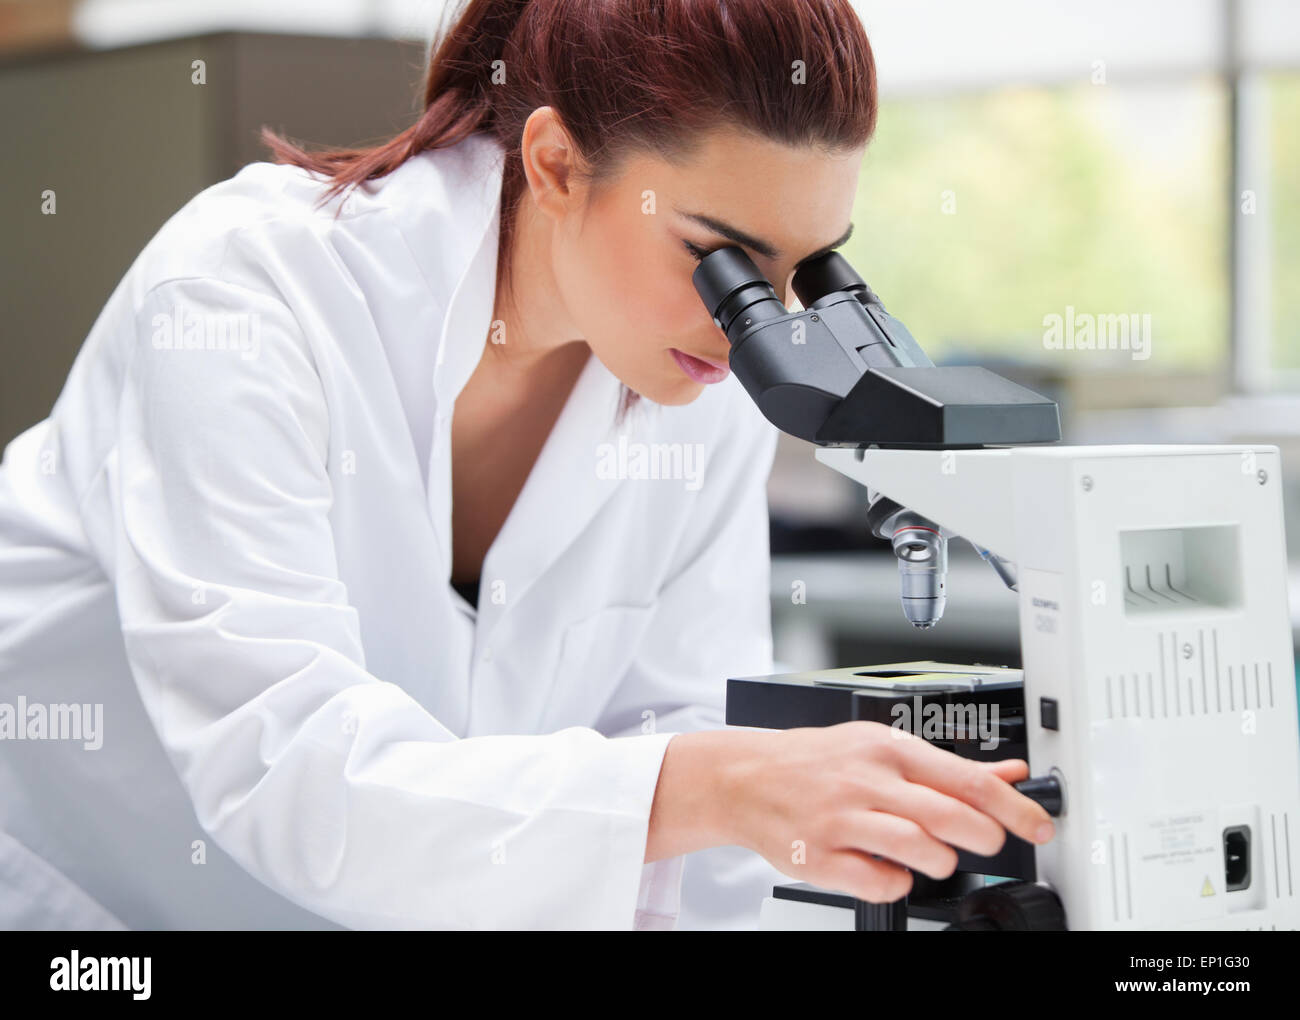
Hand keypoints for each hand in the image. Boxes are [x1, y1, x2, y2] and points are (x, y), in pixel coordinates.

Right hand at [647, 722, 1054, 903]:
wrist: (744, 777)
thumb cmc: (816, 762)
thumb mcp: (880, 747)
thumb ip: (946, 766)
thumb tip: (1008, 774)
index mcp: (886, 748)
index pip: (965, 778)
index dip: (1012, 807)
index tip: (1039, 826)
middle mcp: (866, 780)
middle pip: (950, 817)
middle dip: (983, 838)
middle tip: (983, 843)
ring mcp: (842, 819)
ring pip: (921, 850)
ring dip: (940, 862)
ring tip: (930, 855)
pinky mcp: (821, 857)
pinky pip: (881, 881)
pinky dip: (896, 882)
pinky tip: (888, 868)